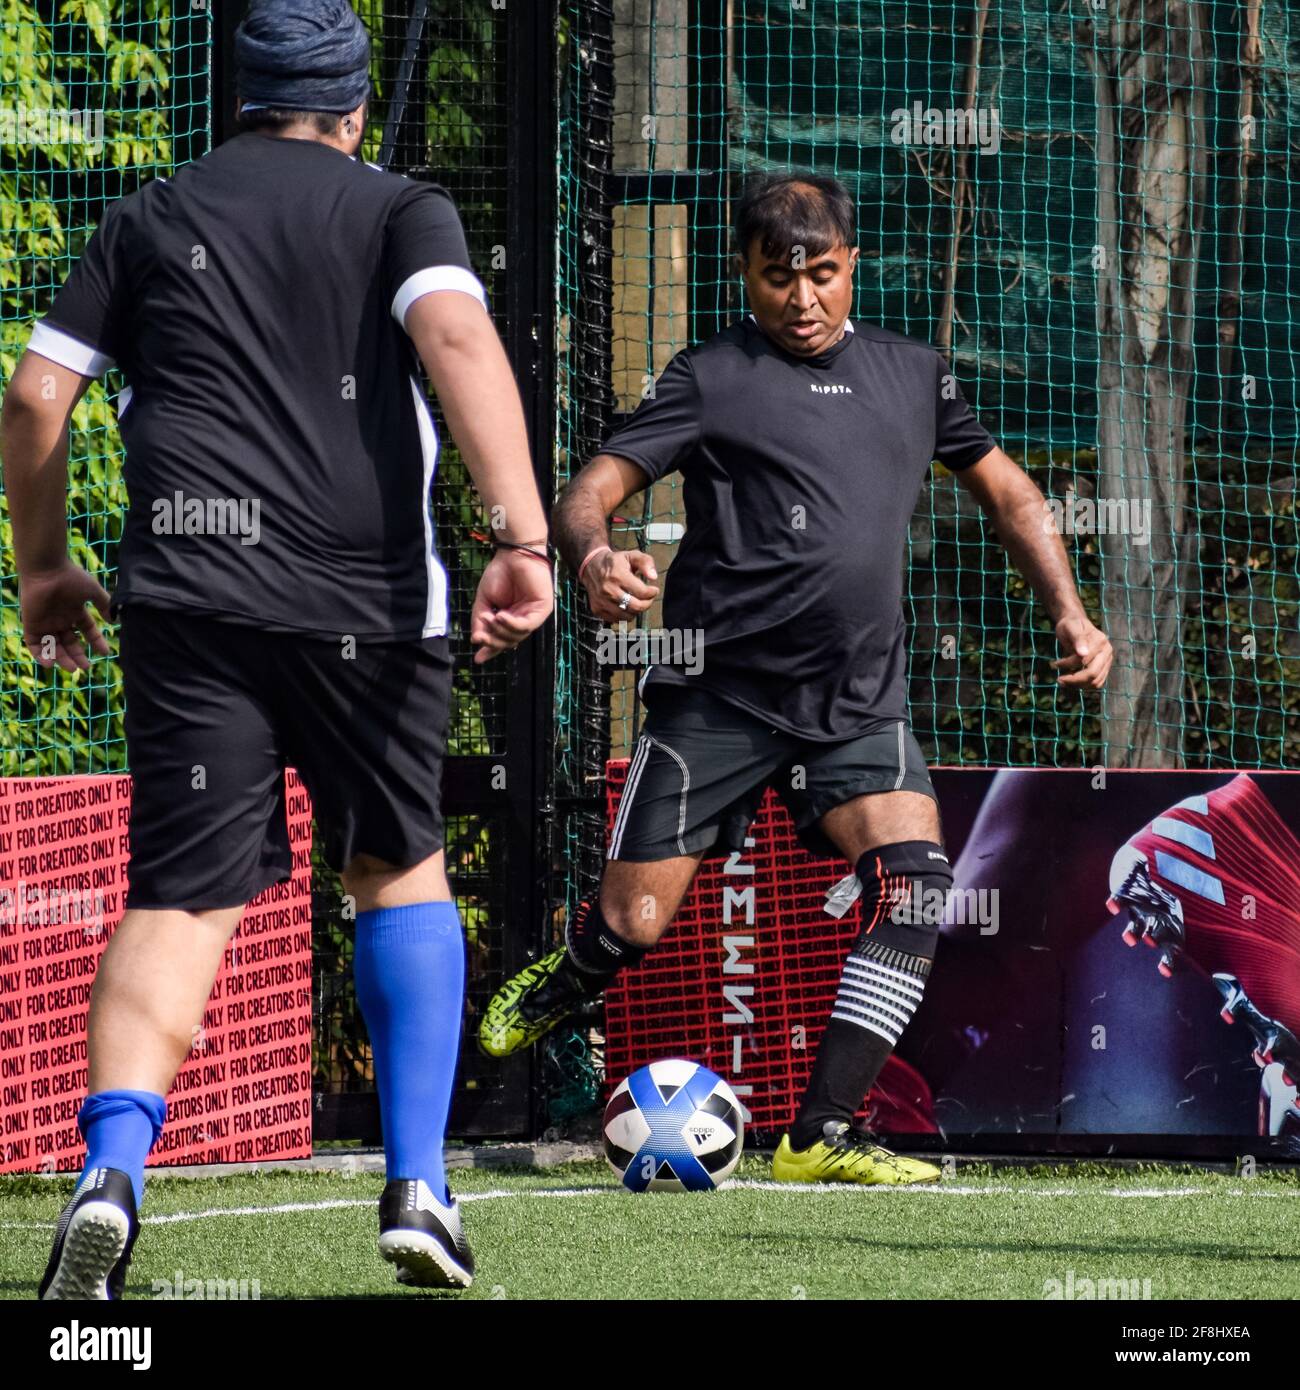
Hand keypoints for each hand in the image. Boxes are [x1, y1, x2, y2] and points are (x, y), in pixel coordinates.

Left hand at [19, 561, 112, 673]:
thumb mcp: (93, 591)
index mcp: (75, 611)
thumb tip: (115, 621)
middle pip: (69, 643)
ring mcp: (45, 622)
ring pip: (53, 646)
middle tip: (84, 668)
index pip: (86, 630)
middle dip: (76, 656)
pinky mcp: (31, 624)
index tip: (105, 653)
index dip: (95, 641)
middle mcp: (60, 619)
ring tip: (71, 669)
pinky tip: (51, 663)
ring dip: (61, 659)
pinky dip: (41, 655)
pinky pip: (34, 644)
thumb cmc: (71, 577)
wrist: (47, 569)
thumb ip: (104, 605)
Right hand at [469, 548, 553, 663]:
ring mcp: (535, 614)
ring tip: (490, 619)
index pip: (502, 638)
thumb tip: (476, 639)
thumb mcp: (484, 600)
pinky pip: (527, 625)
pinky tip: (501, 616)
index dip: (490, 649)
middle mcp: (524, 618)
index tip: (478, 659)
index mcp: (511, 617)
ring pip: (518, 635)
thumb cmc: (500, 572)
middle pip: (510, 640)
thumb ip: (480, 620)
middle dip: (493, 641)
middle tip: (480, 637)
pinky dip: (512, 623)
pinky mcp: (543, 608)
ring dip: (501, 630)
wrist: (513, 552)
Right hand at [582, 547, 658, 621]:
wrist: (591, 566)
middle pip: (636, 606)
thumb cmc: (615, 562)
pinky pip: (617, 620)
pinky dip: (625, 615)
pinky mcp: (597, 609)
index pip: (642, 592)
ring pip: (627, 616)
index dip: (652, 593)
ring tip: (637, 601)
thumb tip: (653, 577)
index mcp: (618, 575)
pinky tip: (626, 605)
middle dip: (647, 604)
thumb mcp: (632, 555)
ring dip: (636, 610)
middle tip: (648, 598)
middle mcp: (608, 590)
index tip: (654, 590)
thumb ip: (646, 562)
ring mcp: (601, 601)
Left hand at [1051, 612, 1111, 688]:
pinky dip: (1085, 685)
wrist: (1075, 623)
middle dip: (1074, 680)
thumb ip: (1078, 639)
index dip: (1068, 664)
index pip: (1084, 660)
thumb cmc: (1070, 625)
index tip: (1054, 664)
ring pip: (1096, 681)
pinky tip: (1072, 682)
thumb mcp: (1070, 628)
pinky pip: (1097, 682)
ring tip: (1063, 681)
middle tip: (1059, 680)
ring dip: (1078, 685)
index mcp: (1100, 641)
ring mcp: (1107, 660)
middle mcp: (1107, 651)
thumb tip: (1083, 654)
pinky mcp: (1105, 667)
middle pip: (1093, 674)